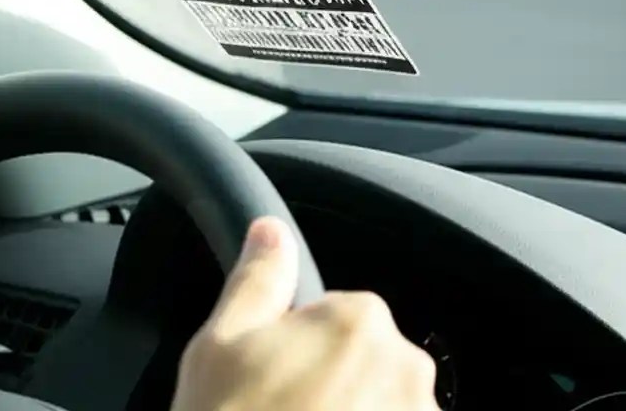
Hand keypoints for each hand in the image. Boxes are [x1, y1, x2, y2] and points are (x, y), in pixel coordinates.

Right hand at [170, 217, 439, 410]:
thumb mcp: (219, 345)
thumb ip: (257, 279)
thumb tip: (272, 231)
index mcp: (358, 321)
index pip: (334, 314)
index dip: (295, 346)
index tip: (271, 378)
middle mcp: (406, 370)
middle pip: (365, 362)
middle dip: (330, 385)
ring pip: (382, 407)